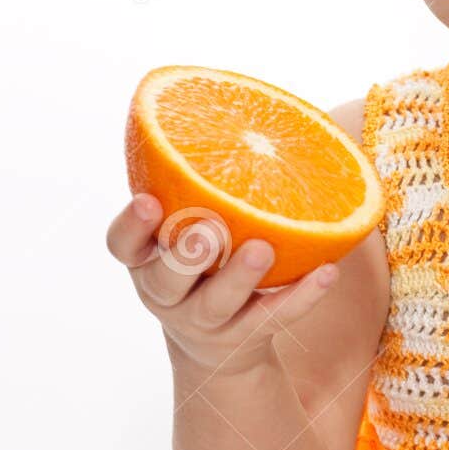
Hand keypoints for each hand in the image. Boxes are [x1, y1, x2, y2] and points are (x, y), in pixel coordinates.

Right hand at [107, 193, 339, 375]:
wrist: (215, 343)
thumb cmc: (201, 258)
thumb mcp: (183, 227)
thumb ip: (194, 187)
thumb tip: (241, 106)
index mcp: (145, 259)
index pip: (122, 244)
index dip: (131, 225)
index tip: (149, 200)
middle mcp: (165, 293)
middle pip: (166, 280)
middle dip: (186, 255)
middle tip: (209, 229)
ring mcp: (203, 321)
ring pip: (216, 304)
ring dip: (240, 276)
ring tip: (264, 247)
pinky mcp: (243, 339)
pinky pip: (271, 319)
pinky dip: (300, 297)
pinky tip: (326, 272)